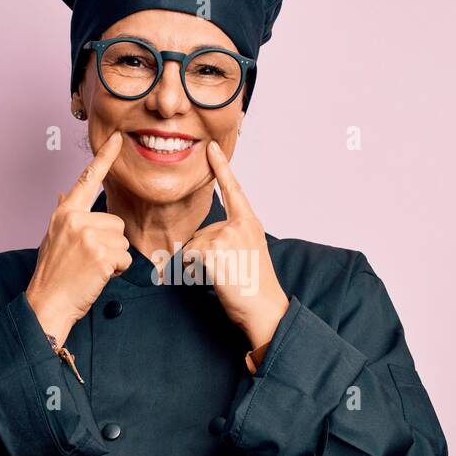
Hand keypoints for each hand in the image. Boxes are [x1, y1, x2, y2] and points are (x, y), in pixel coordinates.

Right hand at [25, 131, 131, 347]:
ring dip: (114, 259)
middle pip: (116, 223)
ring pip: (122, 241)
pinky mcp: (100, 253)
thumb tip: (64, 193)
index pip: (87, 180)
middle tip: (89, 261)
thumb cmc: (53, 275)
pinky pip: (124, 258)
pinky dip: (117, 271)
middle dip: (110, 244)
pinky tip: (97, 277)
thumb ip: (64, 215)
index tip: (118, 139)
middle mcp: (74, 219)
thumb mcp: (52, 238)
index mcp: (65, 214)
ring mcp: (87, 235)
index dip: (105, 158)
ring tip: (91, 269)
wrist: (47, 303)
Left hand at [170, 140, 288, 349]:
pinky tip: (216, 280)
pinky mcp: (212, 251)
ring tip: (225, 277)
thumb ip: (232, 237)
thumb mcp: (250, 252)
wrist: (266, 309)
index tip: (210, 147)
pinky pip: (189, 260)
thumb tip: (203, 242)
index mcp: (249, 222)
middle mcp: (239, 224)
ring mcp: (225, 236)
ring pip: (193, 247)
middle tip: (230, 272)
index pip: (233, 190)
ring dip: (199, 266)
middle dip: (204, 255)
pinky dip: (195, 274)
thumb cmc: (256, 287)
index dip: (220, 167)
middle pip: (201, 233)